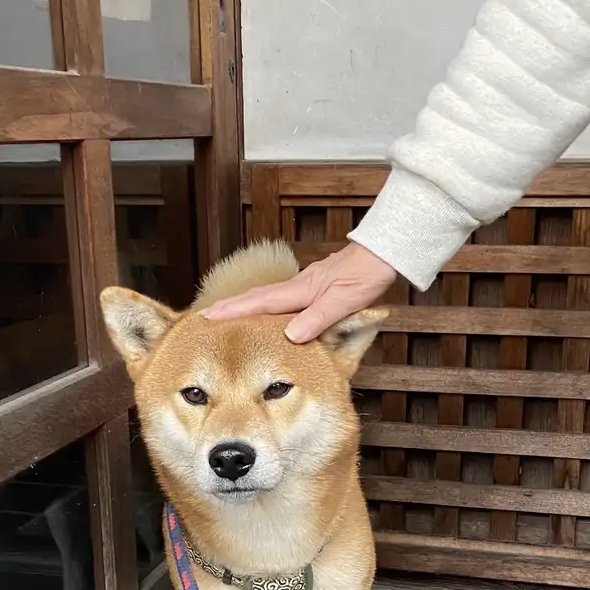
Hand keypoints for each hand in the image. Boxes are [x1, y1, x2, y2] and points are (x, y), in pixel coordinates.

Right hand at [201, 241, 397, 341]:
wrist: (384, 254)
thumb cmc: (366, 275)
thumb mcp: (342, 301)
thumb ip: (317, 318)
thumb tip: (289, 335)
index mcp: (299, 292)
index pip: (258, 302)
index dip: (232, 311)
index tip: (206, 318)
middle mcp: (297, 288)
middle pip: (256, 298)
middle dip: (229, 307)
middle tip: (205, 317)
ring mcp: (305, 287)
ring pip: (267, 298)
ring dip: (245, 306)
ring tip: (227, 316)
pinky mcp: (314, 289)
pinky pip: (281, 300)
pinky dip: (265, 306)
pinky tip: (268, 313)